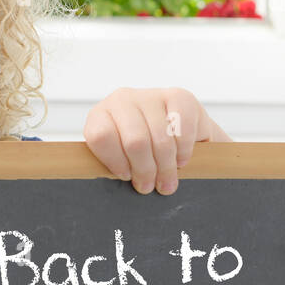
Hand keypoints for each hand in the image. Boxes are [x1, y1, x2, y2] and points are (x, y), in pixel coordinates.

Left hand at [82, 87, 232, 194]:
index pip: (101, 136)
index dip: (115, 162)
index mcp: (101, 115)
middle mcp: (123, 99)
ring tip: (167, 181)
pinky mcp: (179, 96)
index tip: (126, 176)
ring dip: (166, 167)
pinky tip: (180, 159)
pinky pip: (183, 130)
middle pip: (135, 142)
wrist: (174, 130)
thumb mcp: (120, 157)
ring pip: (160, 139)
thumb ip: (117, 166)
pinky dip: (183, 151)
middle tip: (150, 186)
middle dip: (145, 170)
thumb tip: (123, 188)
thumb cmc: (140, 151)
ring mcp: (151, 95)